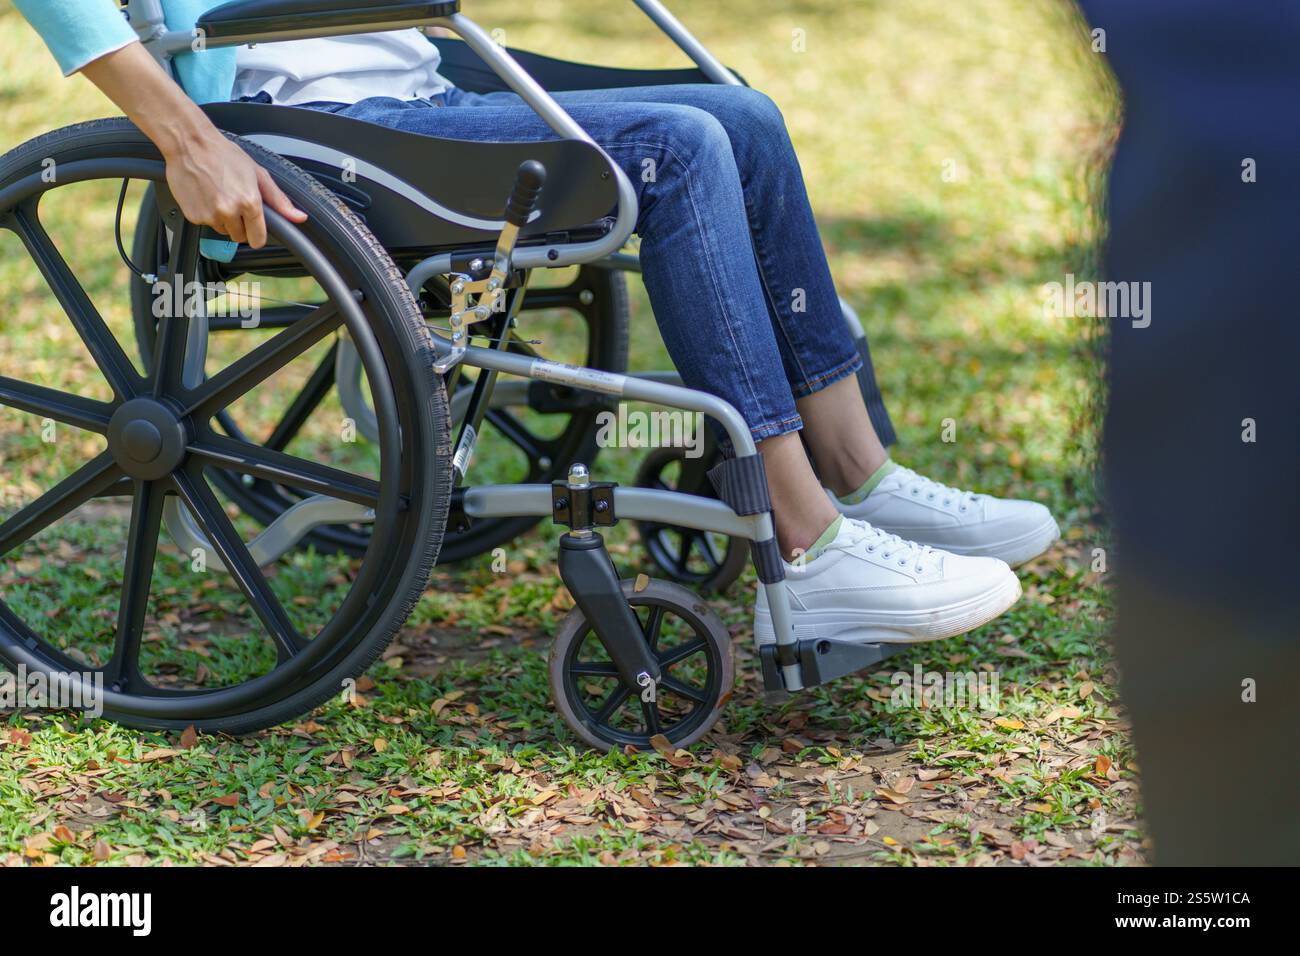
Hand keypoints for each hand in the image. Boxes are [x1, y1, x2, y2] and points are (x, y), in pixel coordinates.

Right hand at [163, 128, 306, 247]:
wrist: (189, 144)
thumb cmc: (223, 155)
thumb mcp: (257, 174)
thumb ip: (278, 200)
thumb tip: (298, 217)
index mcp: (249, 202)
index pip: (258, 239)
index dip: (258, 234)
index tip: (255, 228)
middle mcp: (229, 211)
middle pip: (240, 237)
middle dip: (240, 224)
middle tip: (234, 202)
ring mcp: (210, 215)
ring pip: (223, 230)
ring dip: (223, 219)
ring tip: (218, 194)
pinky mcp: (194, 216)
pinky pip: (205, 223)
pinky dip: (206, 213)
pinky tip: (206, 195)